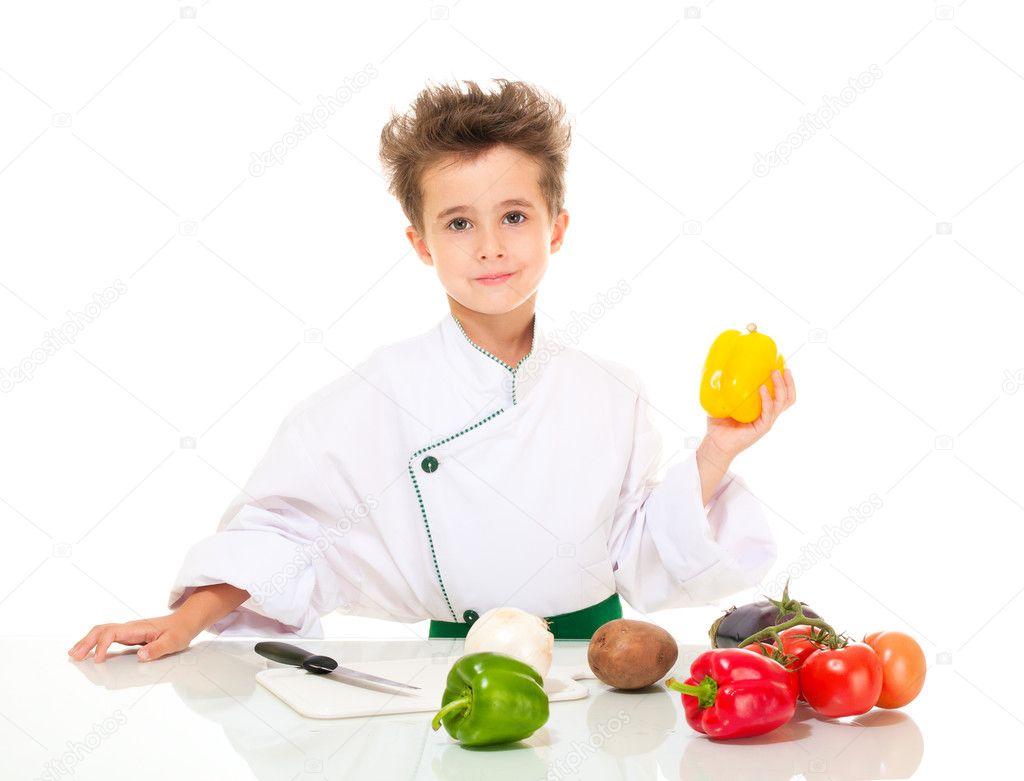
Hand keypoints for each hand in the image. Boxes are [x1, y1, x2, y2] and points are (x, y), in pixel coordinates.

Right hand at [68, 613, 198, 662]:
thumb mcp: (173, 642)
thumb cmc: (180, 631)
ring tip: (73, 654)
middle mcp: (130, 628)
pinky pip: (107, 638)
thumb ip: (158, 649)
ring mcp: (128, 631)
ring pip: (102, 632)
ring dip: (87, 642)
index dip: (103, 646)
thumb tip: (140, 657)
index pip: (113, 633)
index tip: (99, 660)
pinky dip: (94, 643)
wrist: (185, 622)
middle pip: (102, 630)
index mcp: (138, 628)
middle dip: (86, 642)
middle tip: (74, 656)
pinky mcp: (128, 636)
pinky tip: (88, 652)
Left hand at [703, 368, 795, 460]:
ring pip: (782, 403)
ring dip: (780, 386)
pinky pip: (768, 412)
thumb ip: (726, 388)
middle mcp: (768, 415)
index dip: (785, 381)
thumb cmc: (719, 424)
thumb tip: (719, 368)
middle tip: (783, 368)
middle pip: (788, 398)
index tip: (782, 365)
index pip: (781, 394)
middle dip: (789, 382)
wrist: (714, 443)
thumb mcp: (725, 402)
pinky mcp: (761, 428)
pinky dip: (767, 399)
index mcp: (763, 409)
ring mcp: (766, 421)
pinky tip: (762, 389)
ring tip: (774, 373)